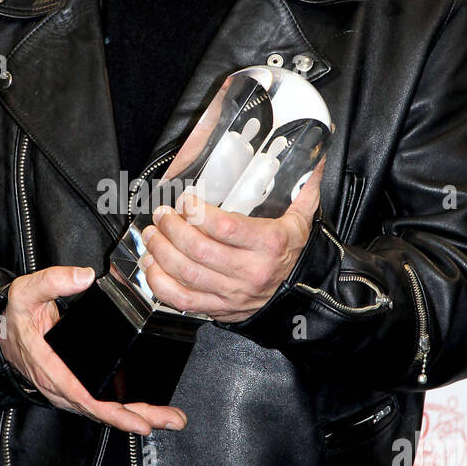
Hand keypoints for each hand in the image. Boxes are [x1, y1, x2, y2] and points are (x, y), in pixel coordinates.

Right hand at [0, 265, 187, 435]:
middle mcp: (62, 387)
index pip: (85, 397)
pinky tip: (149, 412)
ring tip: (169, 419)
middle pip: (102, 411)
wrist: (2, 333)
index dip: (112, 411)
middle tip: (169, 420)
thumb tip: (83, 276)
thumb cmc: (17, 317)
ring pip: (105, 410)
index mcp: (50, 368)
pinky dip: (127, 410)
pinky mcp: (76, 388)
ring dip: (138, 417)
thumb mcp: (26, 293)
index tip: (137, 420)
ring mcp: (69, 390)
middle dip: (137, 419)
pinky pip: (102, 404)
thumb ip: (52, 281)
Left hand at [138, 156, 325, 323]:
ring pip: (186, 274)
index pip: (224, 227)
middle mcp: (250, 271)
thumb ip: (303, 187)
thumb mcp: (302, 219)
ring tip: (153, 235)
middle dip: (172, 229)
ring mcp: (233, 293)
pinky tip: (152, 266)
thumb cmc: (295, 254)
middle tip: (162, 215)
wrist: (304, 295)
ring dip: (161, 252)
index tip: (184, 201)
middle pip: (199, 250)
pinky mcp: (220, 308)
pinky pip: (182, 299)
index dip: (197, 212)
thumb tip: (314, 157)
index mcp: (269, 244)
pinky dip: (160, 283)